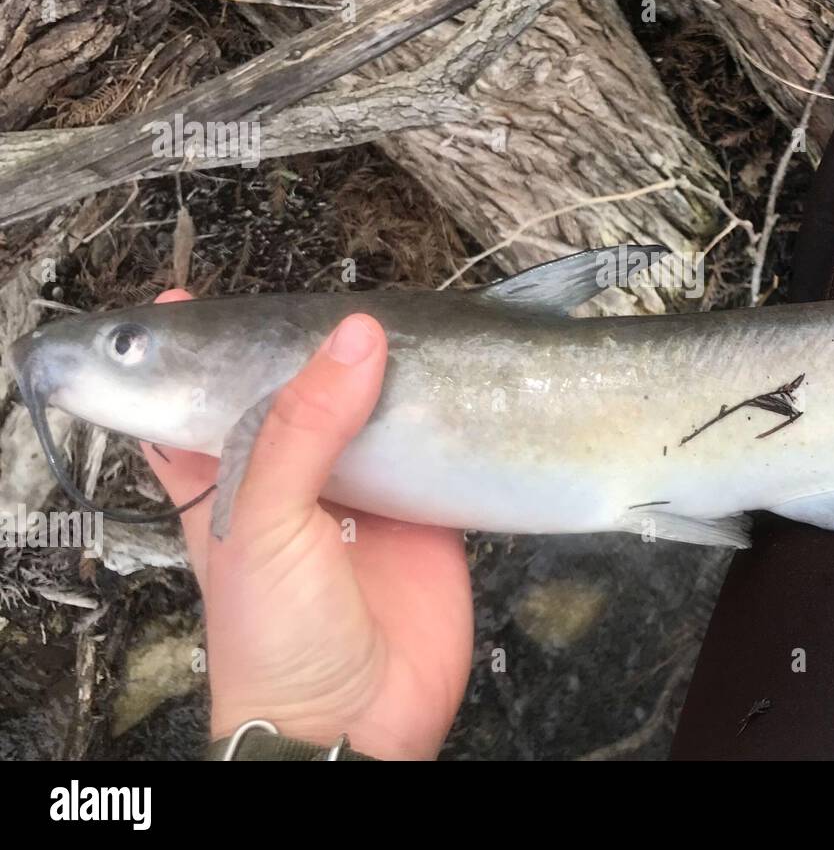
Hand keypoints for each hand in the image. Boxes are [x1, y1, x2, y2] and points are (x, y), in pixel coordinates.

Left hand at [143, 289, 472, 759]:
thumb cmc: (275, 633)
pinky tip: (458, 374)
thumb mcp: (261, 523)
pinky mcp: (426, 510)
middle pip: (294, 399)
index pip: (194, 407)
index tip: (195, 298)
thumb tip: (356, 338)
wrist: (359, 721)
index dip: (188, 358)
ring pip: (369, 417)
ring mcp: (363, 496)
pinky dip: (448, 415)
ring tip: (400, 317)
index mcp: (223, 485)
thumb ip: (299, 427)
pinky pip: (436, 449)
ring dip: (383, 377)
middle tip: (335, 299)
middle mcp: (292, 483)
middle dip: (308, 353)